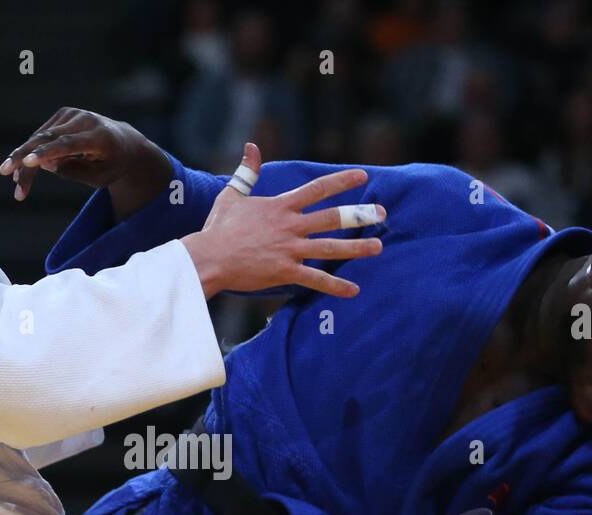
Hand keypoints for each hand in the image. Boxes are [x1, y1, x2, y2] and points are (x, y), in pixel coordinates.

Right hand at [0, 107, 171, 213]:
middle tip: (4, 171)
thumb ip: (74, 172)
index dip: (46, 153)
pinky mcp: (63, 114)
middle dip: (23, 156)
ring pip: (40, 137)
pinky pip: (42, 135)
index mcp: (99, 137)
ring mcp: (72, 114)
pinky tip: (23, 168)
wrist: (124, 141)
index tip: (28, 162)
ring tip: (16, 184)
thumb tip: (44, 164)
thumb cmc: (113, 165)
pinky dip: (31, 151)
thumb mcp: (100, 178)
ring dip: (24, 158)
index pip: (68, 144)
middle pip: (47, 139)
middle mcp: (84, 120)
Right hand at [179, 143, 384, 298]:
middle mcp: (290, 226)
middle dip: (359, 215)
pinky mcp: (285, 271)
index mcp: (281, 206)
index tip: (363, 176)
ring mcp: (290, 249)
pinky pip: (315, 279)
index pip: (318, 189)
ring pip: (330, 248)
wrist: (209, 257)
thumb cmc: (218, 228)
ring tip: (378, 248)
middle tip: (382, 214)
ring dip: (356, 248)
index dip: (342, 181)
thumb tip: (251, 146)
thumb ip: (247, 171)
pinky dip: (335, 286)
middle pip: (332, 218)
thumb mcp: (232, 195)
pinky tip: (353, 290)